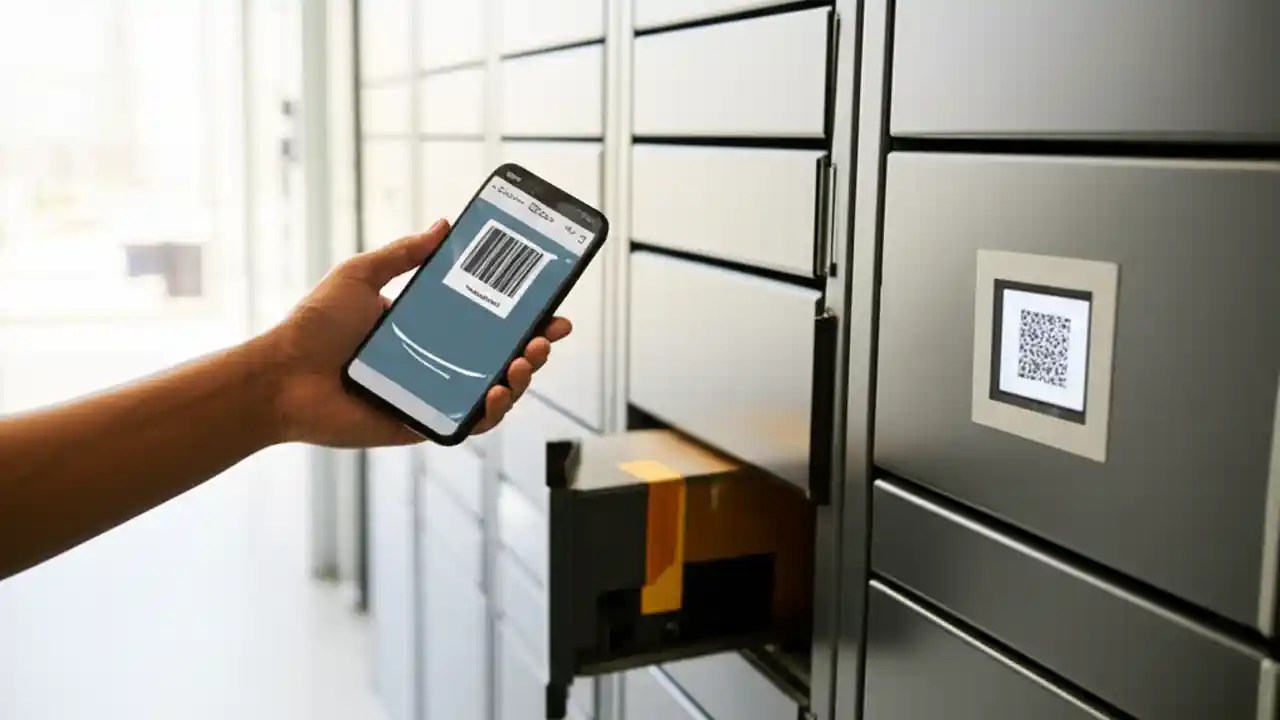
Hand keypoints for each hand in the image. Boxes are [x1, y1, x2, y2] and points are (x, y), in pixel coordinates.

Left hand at [264, 219, 571, 447]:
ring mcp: (433, 394)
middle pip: (502, 355)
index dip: (523, 313)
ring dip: (523, 377)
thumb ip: (403, 253)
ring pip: (496, 391)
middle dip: (535, 344)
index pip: (488, 319)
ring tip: (527, 360)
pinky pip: (469, 422)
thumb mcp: (361, 275)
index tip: (549, 301)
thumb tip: (444, 225)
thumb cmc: (313, 327)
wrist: (281, 376)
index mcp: (428, 327)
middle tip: (548, 333)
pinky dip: (493, 411)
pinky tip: (500, 392)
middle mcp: (437, 361)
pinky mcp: (423, 424)